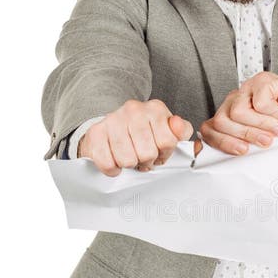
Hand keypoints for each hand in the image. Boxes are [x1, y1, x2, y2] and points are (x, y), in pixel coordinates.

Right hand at [78, 99, 192, 175]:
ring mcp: (113, 119)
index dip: (165, 154)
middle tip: (142, 157)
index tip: (159, 153)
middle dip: (146, 161)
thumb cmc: (142, 131)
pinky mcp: (96, 133)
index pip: (168, 142)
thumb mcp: (167, 129)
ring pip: (128, 160)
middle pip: (147, 153)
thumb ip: (181, 130)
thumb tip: (179, 127)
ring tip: (129, 157)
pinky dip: (112, 168)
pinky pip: (108, 163)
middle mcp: (134, 110)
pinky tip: (115, 160)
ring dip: (129, 164)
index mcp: (155, 109)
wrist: (111, 126)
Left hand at [198, 72, 277, 153]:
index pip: (210, 129)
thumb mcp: (264, 145)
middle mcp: (236, 102)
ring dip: (261, 126)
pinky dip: (274, 114)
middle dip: (244, 136)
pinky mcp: (263, 81)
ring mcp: (248, 89)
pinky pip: (260, 102)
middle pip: (221, 121)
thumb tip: (227, 167)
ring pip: (238, 112)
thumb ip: (245, 150)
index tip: (241, 152)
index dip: (220, 142)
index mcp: (231, 118)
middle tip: (265, 142)